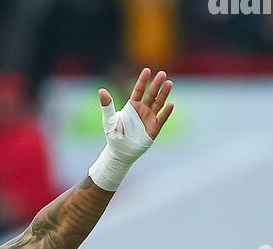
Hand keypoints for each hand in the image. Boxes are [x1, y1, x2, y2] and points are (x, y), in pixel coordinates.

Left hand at [89, 68, 173, 190]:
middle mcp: (142, 110)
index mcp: (132, 106)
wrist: (120, 153)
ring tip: (169, 83)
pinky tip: (171, 104)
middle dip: (156, 84)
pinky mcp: (154, 129)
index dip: (143, 81)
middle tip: (162, 74)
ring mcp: (149, 118)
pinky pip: (161, 118)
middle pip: (151, 94)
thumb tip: (101, 90)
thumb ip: (107, 105)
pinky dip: (166, 112)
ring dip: (164, 94)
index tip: (147, 70)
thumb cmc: (114, 136)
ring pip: (158, 103)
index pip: (139, 90)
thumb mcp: (109, 120)